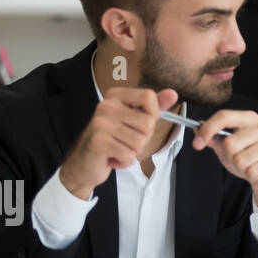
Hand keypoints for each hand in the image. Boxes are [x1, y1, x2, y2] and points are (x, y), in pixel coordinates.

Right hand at [59, 87, 177, 199]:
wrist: (84, 163)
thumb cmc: (113, 140)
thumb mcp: (135, 120)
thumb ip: (154, 107)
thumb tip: (173, 94)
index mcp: (116, 96)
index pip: (149, 97)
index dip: (151, 115)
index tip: (137, 123)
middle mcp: (106, 106)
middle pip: (148, 122)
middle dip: (142, 138)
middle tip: (124, 140)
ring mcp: (100, 123)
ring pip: (140, 141)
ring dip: (132, 151)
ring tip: (117, 148)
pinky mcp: (98, 142)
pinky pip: (129, 154)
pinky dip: (124, 161)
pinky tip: (112, 157)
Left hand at [192, 110, 257, 214]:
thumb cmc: (249, 159)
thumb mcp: (227, 149)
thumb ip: (214, 138)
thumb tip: (198, 128)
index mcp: (250, 119)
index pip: (225, 116)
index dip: (208, 130)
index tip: (197, 143)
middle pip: (230, 142)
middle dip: (229, 157)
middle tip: (237, 160)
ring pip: (241, 159)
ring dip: (241, 168)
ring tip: (249, 166)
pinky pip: (253, 171)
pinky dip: (251, 176)